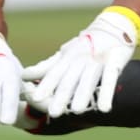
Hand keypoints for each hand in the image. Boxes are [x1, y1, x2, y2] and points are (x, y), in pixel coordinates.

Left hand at [21, 9, 139, 117]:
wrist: (113, 27)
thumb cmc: (84, 46)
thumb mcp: (64, 55)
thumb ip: (46, 67)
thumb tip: (23, 76)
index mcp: (67, 58)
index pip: (55, 74)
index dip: (46, 86)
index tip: (35, 98)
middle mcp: (80, 60)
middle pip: (70, 80)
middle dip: (61, 96)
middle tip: (53, 112)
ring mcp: (97, 61)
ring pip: (88, 80)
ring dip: (83, 95)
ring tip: (77, 111)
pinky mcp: (115, 62)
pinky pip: (110, 79)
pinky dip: (107, 93)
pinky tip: (104, 109)